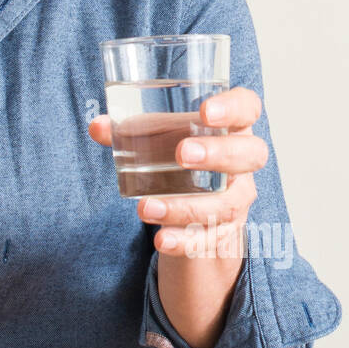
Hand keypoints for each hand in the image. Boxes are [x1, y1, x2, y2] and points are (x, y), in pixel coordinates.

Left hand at [88, 86, 267, 257]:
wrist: (192, 202)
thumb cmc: (177, 153)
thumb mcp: (157, 138)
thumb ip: (128, 129)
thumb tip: (98, 126)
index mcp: (230, 126)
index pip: (247, 107)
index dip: (233, 106)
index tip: (205, 110)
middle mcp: (242, 161)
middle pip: (250, 154)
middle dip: (218, 154)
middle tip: (182, 154)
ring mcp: (238, 196)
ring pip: (228, 203)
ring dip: (187, 206)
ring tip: (147, 207)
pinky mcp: (225, 229)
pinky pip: (211, 238)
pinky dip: (186, 241)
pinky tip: (162, 240)